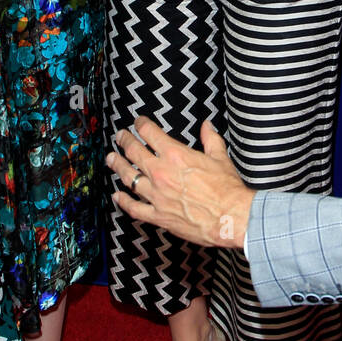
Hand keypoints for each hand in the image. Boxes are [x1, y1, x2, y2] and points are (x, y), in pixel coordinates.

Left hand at [106, 118, 253, 247]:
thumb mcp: (220, 157)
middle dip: (124, 141)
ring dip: (117, 166)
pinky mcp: (157, 215)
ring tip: (111, 159)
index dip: (140, 124)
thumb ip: (210, 139)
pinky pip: (134, 207)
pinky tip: (117, 196)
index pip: (149, 133)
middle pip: (133, 152)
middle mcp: (160, 172)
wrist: (230, 217)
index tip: (138, 122)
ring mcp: (156, 195)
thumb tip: (207, 125)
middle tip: (119, 136)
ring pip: (128, 177)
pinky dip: (123, 201)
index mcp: (175, 155)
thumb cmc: (227, 188)